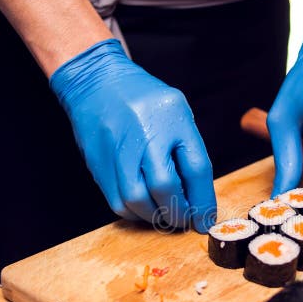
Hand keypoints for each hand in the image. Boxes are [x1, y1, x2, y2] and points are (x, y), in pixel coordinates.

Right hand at [50, 39, 215, 232]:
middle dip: (178, 212)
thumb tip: (198, 197)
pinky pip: (117, 201)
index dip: (203, 201)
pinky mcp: (98, 163)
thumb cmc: (144, 99)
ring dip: (155, 217)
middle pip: (164, 187)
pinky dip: (134, 212)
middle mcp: (144, 133)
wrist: (97, 82)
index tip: (205, 219)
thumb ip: (188, 149)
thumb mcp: (177, 112)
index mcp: (172, 117)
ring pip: (137, 200)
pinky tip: (143, 208)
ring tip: (164, 214)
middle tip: (184, 219)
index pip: (196, 168)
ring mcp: (118, 149)